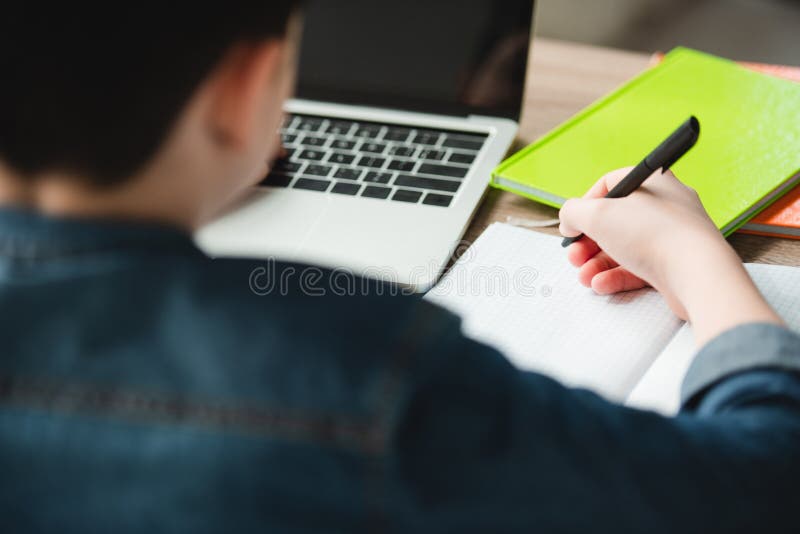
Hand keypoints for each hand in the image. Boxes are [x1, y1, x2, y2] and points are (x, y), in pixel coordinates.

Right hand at [559, 168, 781, 344]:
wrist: (697, 272)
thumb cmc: (652, 234)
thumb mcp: (597, 215)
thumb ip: (573, 212)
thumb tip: (569, 219)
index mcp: (652, 182)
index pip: (611, 184)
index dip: (586, 204)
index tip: (573, 223)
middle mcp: (665, 206)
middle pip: (615, 221)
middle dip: (588, 242)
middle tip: (574, 256)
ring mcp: (671, 236)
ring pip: (625, 248)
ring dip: (598, 263)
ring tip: (584, 277)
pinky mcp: (675, 264)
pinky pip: (639, 268)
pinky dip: (617, 276)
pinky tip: (601, 285)